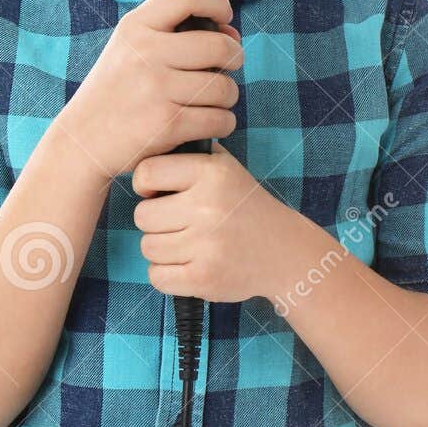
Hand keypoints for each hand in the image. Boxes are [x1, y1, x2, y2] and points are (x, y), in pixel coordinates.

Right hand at [58, 0, 242, 181]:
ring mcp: (156, 89)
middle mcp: (145, 53)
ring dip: (227, 96)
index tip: (224, 20)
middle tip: (228, 66)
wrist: (82, 139)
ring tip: (212, 100)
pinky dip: (222, 123)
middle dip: (234, 57)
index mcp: (136, 27)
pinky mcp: (167, 124)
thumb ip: (173, 34)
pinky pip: (220, 119)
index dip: (218, 3)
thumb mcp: (129, 49)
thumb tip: (230, 33)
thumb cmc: (115, 92)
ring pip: (224, 87)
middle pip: (219, 46)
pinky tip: (209, 122)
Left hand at [132, 142, 287, 303]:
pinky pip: (157, 276)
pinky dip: (168, 275)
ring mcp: (206, 245)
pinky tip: (189, 266)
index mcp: (212, 173)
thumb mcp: (226, 168)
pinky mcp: (203, 278)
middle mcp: (208, 206)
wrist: (285, 251)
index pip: (146, 173)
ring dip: (163, 249)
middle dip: (156, 222)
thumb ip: (190, 154)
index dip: (146, 184)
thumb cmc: (245, 208)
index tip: (157, 193)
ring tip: (190, 245)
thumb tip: (147, 148)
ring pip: (148, 247)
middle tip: (181, 224)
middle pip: (142, 215)